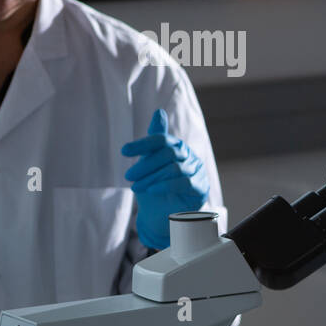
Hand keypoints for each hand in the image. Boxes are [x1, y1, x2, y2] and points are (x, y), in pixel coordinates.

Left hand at [121, 108, 208, 249]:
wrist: (162, 213)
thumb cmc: (156, 184)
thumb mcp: (150, 162)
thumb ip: (155, 138)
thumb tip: (159, 112)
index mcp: (177, 147)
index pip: (161, 140)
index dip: (142, 144)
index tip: (124, 151)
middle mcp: (190, 156)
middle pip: (168, 153)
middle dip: (145, 165)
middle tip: (128, 176)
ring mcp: (197, 172)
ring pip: (174, 169)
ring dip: (151, 178)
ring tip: (135, 187)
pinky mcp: (201, 188)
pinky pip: (184, 183)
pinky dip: (166, 186)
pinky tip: (152, 190)